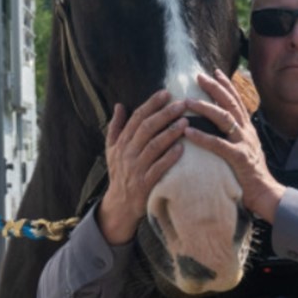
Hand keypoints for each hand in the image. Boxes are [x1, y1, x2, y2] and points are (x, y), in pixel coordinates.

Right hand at [97, 90, 187, 244]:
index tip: (166, 92)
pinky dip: (169, 158)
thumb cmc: (119, 172)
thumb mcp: (111, 149)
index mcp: (121, 143)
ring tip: (186, 121)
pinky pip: (158, 168)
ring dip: (170, 133)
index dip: (151, 104)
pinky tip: (182, 148)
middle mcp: (127, 153)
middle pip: (146, 129)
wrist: (119, 204)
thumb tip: (119, 105)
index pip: (136, 118)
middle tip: (182, 103)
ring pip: (153, 146)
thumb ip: (116, 127)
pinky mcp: (145, 184)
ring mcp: (136, 169)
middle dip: (164, 114)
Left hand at [184, 70, 285, 221]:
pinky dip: (203, 137)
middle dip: (215, 87)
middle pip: (230, 103)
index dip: (227, 85)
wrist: (267, 195)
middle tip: (199, 76)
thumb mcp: (245, 149)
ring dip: (205, 108)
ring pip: (224, 119)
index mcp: (248, 129)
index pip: (237, 101)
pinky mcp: (240, 159)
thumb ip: (235, 137)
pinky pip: (219, 145)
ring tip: (188, 101)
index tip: (215, 72)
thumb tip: (223, 127)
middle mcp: (247, 132)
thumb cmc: (251, 175)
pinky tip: (189, 132)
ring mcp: (244, 144)